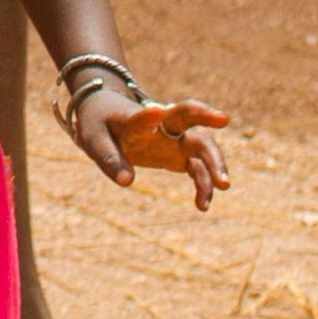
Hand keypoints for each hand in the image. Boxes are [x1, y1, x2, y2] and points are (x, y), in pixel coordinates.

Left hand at [64, 74, 233, 206]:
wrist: (108, 116)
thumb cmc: (99, 124)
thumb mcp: (94, 140)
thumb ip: (109, 159)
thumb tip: (127, 182)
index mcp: (135, 117)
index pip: (142, 116)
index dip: (148, 116)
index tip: (156, 112)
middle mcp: (161, 125)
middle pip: (187, 115)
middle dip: (205, 116)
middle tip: (223, 119)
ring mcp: (173, 139)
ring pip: (200, 145)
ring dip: (213, 162)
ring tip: (223, 187)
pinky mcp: (178, 155)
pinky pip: (197, 169)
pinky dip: (203, 185)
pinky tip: (202, 206)